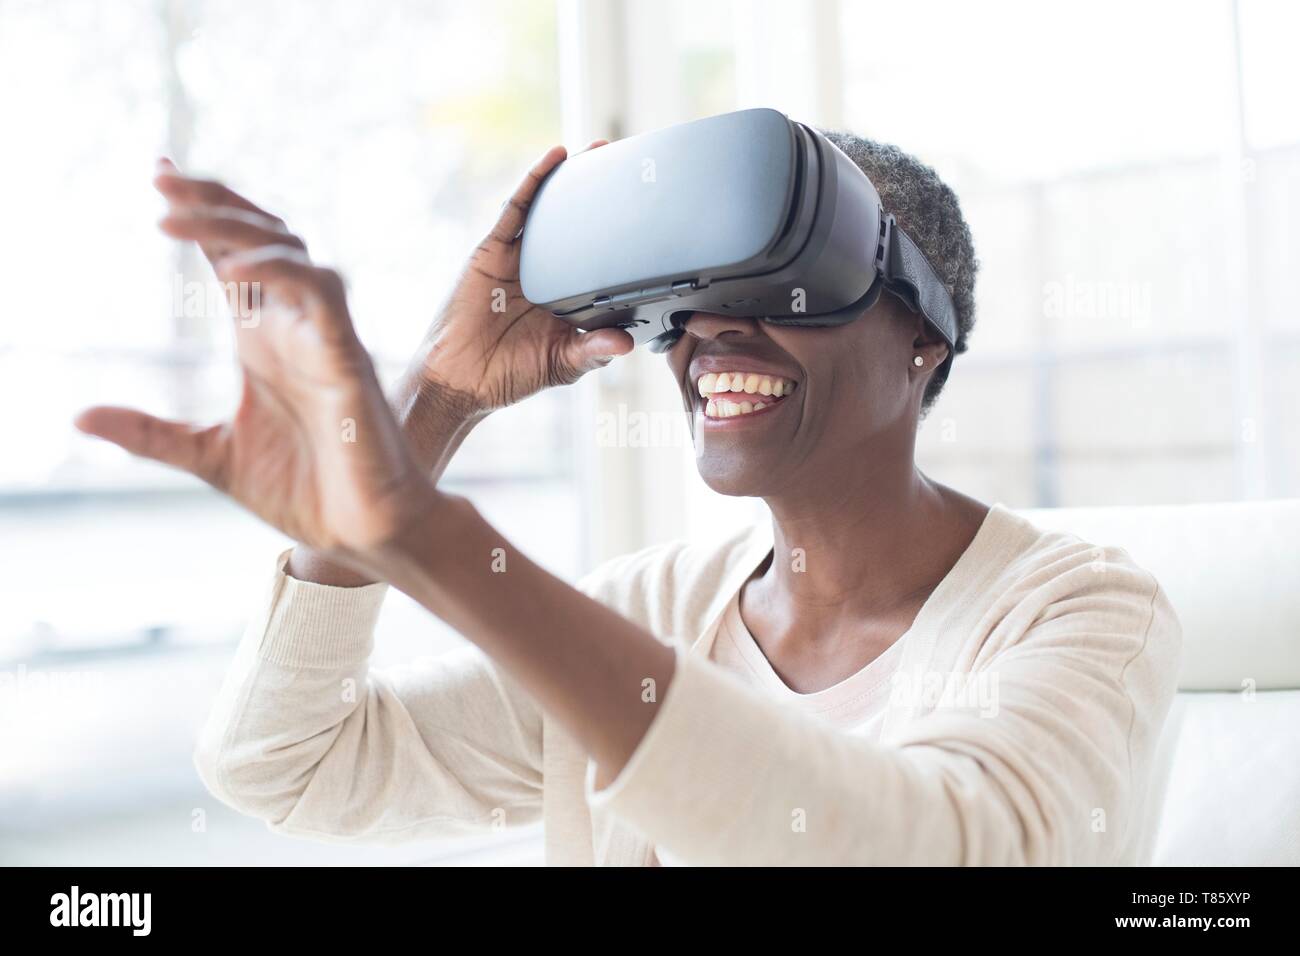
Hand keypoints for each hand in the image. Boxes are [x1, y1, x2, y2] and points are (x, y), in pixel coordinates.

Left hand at [75, 162, 433, 561]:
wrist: (361, 535)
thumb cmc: (302, 492)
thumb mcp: (207, 455)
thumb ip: (149, 434)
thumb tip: (77, 418)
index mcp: (262, 340)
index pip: (230, 257)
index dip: (199, 214)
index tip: (157, 171)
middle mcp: (293, 327)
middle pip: (260, 238)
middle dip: (212, 202)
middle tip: (158, 178)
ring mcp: (323, 338)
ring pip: (292, 251)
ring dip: (236, 226)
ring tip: (172, 216)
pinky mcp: (348, 359)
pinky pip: (322, 294)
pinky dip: (281, 272)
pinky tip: (232, 269)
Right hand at [417, 142, 633, 412]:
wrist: (459, 380)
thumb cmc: (509, 375)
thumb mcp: (562, 363)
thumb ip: (593, 350)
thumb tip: (627, 343)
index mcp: (565, 296)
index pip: (598, 256)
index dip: (620, 235)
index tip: (651, 215)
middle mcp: (544, 271)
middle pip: (576, 223)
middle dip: (599, 193)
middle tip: (628, 163)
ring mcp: (518, 258)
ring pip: (549, 208)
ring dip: (572, 178)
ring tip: (600, 151)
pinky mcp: (493, 250)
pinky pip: (516, 210)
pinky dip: (535, 180)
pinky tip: (556, 157)